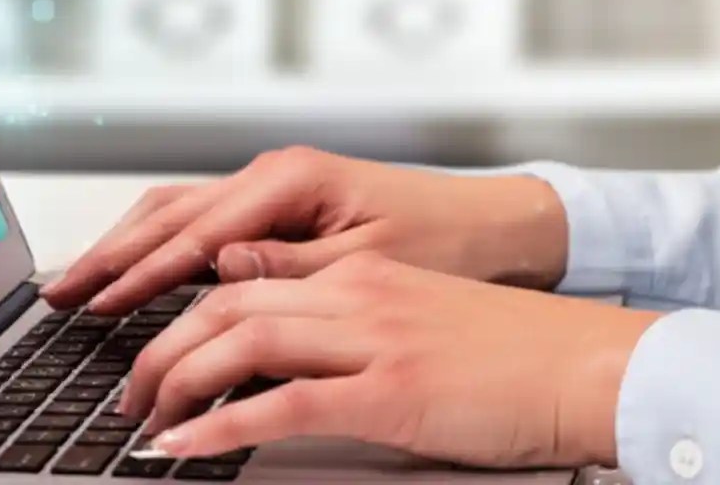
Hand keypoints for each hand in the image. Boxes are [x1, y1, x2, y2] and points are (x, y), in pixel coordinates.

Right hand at [42, 147, 568, 313]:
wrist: (499, 224)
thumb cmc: (448, 239)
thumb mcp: (373, 261)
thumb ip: (292, 265)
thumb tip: (221, 265)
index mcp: (291, 180)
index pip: (194, 233)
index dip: (140, 273)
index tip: (98, 304)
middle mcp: (273, 174)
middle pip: (169, 213)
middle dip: (111, 255)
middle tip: (60, 292)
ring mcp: (274, 186)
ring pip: (177, 210)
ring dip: (126, 246)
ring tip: (81, 281)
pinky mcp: (280, 204)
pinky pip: (201, 218)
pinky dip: (160, 243)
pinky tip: (139, 267)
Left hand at [122, 252, 660, 469]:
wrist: (589, 365)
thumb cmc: (508, 350)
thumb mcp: (408, 312)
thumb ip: (334, 305)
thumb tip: (259, 300)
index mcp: (357, 274)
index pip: (239, 278)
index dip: (180, 311)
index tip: (147, 344)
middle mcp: (355, 293)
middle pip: (224, 304)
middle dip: (161, 348)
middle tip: (130, 392)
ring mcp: (371, 339)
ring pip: (241, 342)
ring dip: (177, 381)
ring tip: (144, 419)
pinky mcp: (390, 393)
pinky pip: (282, 405)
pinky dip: (222, 425)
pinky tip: (185, 445)